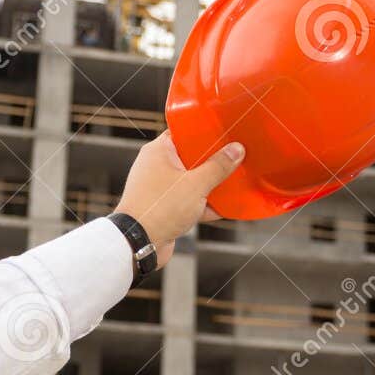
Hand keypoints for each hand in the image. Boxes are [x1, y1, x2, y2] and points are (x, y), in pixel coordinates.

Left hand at [114, 131, 243, 269]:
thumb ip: (218, 167)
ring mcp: (159, 189)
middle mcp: (156, 167)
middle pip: (191, 158)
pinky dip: (204, 205)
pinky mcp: (164, 208)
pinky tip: (225, 208)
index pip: (184, 132)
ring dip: (211, 185)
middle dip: (213, 161)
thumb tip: (236, 150)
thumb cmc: (159, 208)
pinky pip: (188, 202)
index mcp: (159, 151)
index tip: (225, 132)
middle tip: (235, 156)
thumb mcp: (196, 184)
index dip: (205, 131)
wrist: (137, 244)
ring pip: (191, 182)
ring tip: (235, 182)